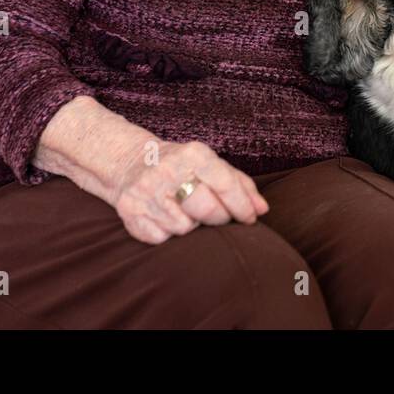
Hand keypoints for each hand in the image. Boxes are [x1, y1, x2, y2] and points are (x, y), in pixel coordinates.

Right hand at [111, 139, 268, 244]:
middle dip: (220, 219)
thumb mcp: (212, 165)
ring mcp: (146, 192)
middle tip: (220, 217)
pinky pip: (161, 238)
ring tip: (186, 211)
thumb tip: (262, 210)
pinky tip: (166, 218)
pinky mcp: (130, 212)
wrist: (132, 163)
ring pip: (184, 228)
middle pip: (207, 210)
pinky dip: (168, 233)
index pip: (226, 185)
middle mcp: (168, 170)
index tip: (249, 218)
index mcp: (193, 154)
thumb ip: (240, 185)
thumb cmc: (183, 167)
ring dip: (192, 225)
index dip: (242, 207)